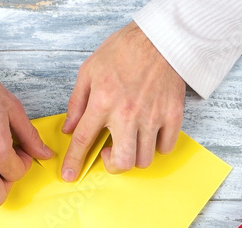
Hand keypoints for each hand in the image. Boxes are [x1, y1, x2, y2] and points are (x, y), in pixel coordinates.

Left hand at [61, 22, 185, 180]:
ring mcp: (153, 116)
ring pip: (144, 159)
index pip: (83, 140)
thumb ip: (77, 102)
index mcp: (103, 102)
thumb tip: (69, 128)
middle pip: (122, 162)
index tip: (68, 175)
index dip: (73, 161)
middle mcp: (128, 114)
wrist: (161, 38)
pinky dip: (157, 146)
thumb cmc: (124, 51)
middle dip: (113, 165)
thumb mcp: (89, 71)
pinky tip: (150, 133)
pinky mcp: (173, 115)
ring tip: (130, 139)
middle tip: (110, 153)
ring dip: (134, 155)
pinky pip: (165, 147)